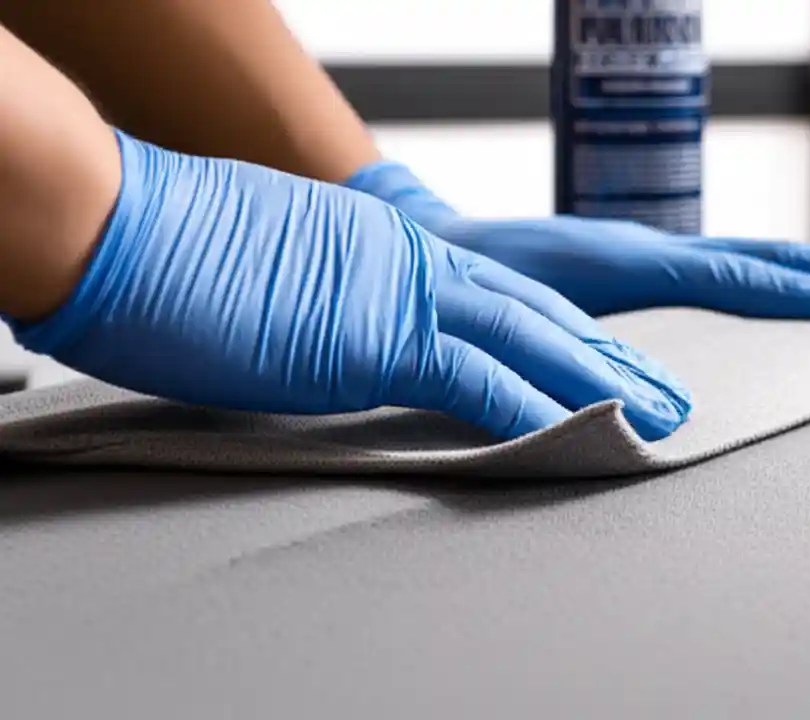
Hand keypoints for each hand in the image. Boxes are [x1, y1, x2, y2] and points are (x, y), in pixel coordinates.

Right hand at [8, 133, 690, 440]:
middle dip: (611, 357)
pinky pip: (480, 381)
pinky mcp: (379, 336)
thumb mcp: (276, 285)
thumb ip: (326, 309)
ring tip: (662, 419)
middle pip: (540, 314)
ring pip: (533, 341)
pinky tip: (590, 436)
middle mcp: (416, 265)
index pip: (501, 299)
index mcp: (393, 255)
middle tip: (669, 393)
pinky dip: (540, 413)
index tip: (610, 362)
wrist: (122, 220)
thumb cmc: (173, 256)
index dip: (565, 333)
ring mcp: (403, 295)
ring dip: (604, 384)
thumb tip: (331, 334)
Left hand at [345, 162, 809, 318]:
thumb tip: (655, 406)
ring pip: (756, 263)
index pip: (747, 277)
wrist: (438, 243)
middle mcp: (657, 252)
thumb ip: (586, 353)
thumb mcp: (524, 312)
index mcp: (637, 260)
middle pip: (773, 261)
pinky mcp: (647, 268)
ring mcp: (656, 257)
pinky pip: (728, 273)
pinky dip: (779, 281)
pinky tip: (801, 297)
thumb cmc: (475, 280)